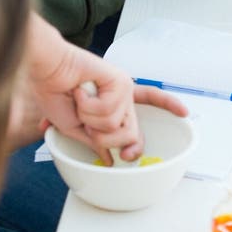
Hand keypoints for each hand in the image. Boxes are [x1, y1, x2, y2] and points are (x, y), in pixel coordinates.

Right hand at [40, 83, 187, 164]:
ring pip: (118, 129)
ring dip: (91, 122)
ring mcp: (123, 88)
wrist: (46, 74)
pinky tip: (82, 92)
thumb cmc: (55, 95)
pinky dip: (89, 108)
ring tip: (80, 101)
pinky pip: (110, 112)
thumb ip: (94, 143)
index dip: (167, 107)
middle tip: (89, 127)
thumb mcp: (74, 129)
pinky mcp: (120, 81)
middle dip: (108, 141)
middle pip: (133, 134)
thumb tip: (108, 158)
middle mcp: (122, 96)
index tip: (185, 112)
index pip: (148, 103)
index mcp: (112, 103)